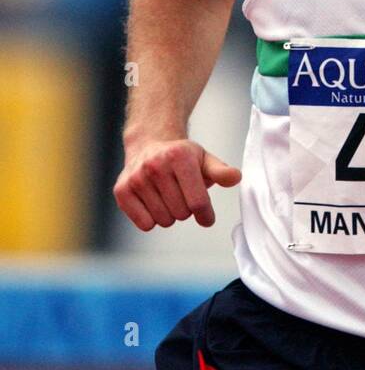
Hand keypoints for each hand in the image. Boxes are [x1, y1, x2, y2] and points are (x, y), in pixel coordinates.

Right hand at [113, 139, 241, 230]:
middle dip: (186, 210)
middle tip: (181, 195)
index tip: (206, 217)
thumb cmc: (182, 158)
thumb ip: (221, 172)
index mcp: (179, 156)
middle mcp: (155, 165)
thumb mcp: (204, 160)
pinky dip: (151, 220)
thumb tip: (236, 177)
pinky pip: (145, 224)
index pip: (198, 202)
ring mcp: (136, 177)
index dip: (206, 215)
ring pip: (164, 221)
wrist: (149, 145)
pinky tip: (152, 202)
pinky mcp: (122, 190)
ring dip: (170, 215)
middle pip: (182, 213)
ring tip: (167, 196)